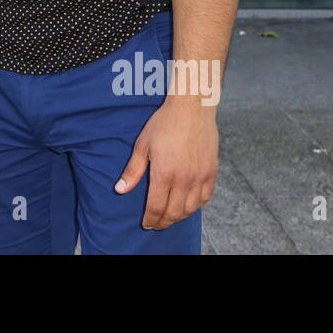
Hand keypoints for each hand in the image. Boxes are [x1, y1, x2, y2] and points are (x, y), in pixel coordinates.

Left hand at [115, 100, 218, 229]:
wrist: (191, 109)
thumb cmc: (164, 124)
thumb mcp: (142, 145)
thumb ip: (133, 171)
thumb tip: (120, 190)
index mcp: (164, 173)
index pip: (157, 207)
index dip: (150, 219)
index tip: (146, 223)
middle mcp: (184, 179)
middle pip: (174, 212)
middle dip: (163, 222)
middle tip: (156, 224)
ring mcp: (200, 176)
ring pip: (190, 208)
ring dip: (179, 216)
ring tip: (170, 217)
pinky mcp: (211, 172)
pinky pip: (205, 197)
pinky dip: (196, 206)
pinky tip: (188, 205)